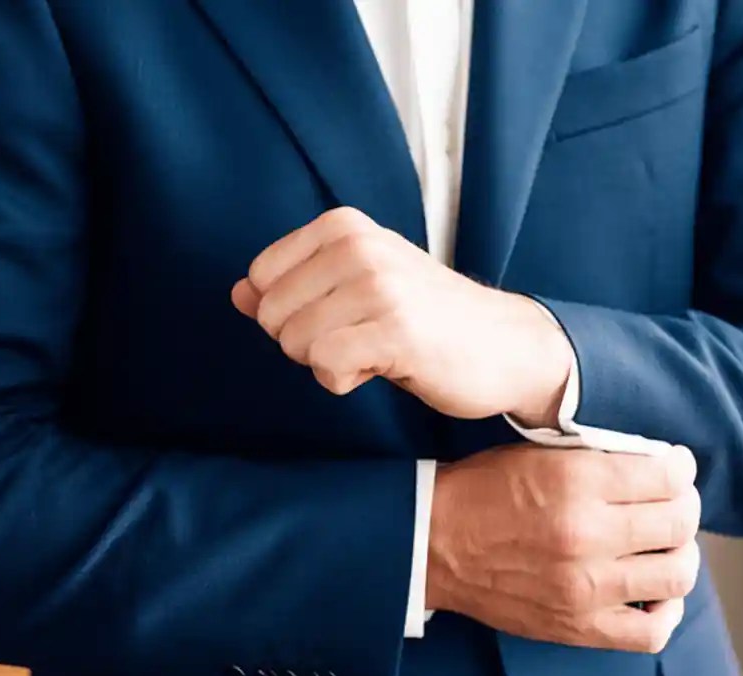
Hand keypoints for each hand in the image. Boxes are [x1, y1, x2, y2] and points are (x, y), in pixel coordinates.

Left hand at [231, 207, 570, 420]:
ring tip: (379, 349)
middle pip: (272, 316)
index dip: (290, 311)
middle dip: (307, 342)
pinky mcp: (396, 330)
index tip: (342, 313)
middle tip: (363, 336)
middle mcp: (358, 246)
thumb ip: (294, 286)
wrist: (505, 343)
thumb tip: (237, 293)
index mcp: (343, 226)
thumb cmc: (425, 316)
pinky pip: (326, 367)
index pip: (261, 277)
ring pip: (296, 344)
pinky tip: (385, 367)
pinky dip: (345, 380)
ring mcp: (378, 286)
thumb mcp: (356, 286)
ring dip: (330, 363)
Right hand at [426, 444, 700, 652]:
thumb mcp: (540, 453)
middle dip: (684, 505)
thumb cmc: (483, 492)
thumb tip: (660, 465)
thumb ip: (601, 457)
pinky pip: (652, 630)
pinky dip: (666, 609)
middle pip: (679, 521)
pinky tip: (653, 589)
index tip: (674, 467)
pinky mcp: (579, 625)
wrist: (432, 543)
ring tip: (665, 544)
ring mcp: (586, 587)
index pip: (668, 476)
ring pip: (677, 573)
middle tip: (671, 501)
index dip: (679, 467)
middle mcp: (586, 535)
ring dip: (681, 553)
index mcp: (576, 482)